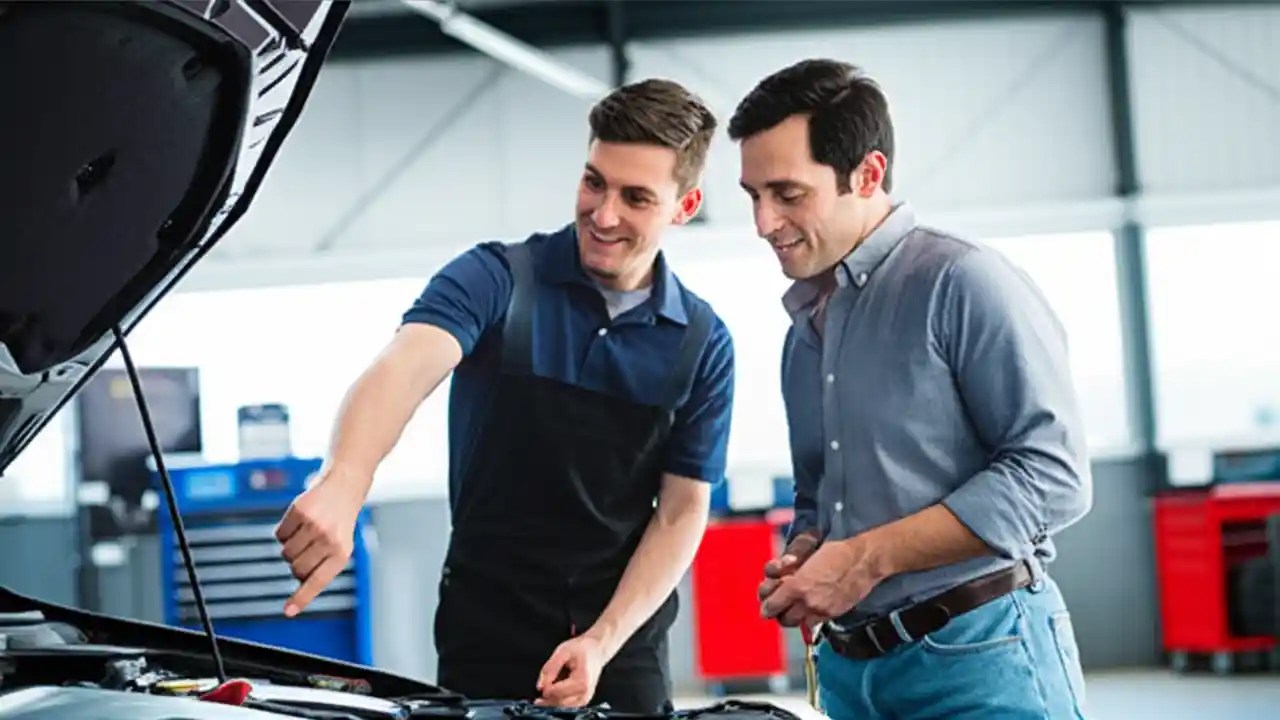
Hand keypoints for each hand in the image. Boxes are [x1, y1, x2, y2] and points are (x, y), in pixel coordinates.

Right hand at [273, 466, 367, 615]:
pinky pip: (279, 534)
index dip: (301, 598)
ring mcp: (314, 525)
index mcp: (342, 553)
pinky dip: (285, 530)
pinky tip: (300, 521)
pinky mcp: (300, 511)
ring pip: (285, 552)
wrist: (344, 486)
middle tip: (309, 548)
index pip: (318, 581)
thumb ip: (323, 566)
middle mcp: (329, 540)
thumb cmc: (340, 520)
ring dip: (290, 546)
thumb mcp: (340, 546)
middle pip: (295, 569)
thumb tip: (300, 586)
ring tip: (307, 533)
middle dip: (296, 563)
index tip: (288, 611)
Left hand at [535, 635, 606, 707]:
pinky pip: (565, 706)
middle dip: (547, 695)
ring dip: (552, 698)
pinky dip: (558, 699)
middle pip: (558, 703)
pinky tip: (557, 688)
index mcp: (581, 681)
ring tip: (554, 681)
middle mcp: (585, 694)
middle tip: (546, 680)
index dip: (545, 687)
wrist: (597, 650)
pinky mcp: (583, 701)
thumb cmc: (582, 649)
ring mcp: (585, 699)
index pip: (556, 692)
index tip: (544, 678)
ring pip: (560, 707)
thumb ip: (550, 668)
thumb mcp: (563, 651)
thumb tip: (540, 686)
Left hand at [761, 536, 886, 627]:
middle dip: (779, 614)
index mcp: (798, 584)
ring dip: (794, 618)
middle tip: (779, 608)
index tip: (765, 609)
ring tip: (794, 610)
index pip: (773, 604)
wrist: (863, 561)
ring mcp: (821, 610)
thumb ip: (793, 573)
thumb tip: (783, 584)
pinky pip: (815, 623)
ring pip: (799, 624)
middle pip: (784, 618)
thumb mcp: (807, 558)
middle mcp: (807, 601)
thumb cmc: (836, 552)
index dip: (767, 608)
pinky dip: (810, 620)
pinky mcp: (833, 614)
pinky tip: (811, 610)